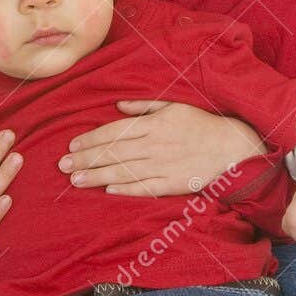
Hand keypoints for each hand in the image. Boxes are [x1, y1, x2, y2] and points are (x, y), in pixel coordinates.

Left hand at [57, 100, 264, 196]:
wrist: (232, 146)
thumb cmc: (201, 123)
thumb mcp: (174, 105)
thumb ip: (144, 106)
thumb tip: (117, 105)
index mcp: (154, 124)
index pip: (115, 131)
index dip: (91, 139)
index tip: (72, 145)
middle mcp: (155, 145)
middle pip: (114, 152)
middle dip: (86, 159)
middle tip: (62, 165)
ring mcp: (164, 165)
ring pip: (124, 171)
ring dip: (97, 176)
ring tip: (75, 180)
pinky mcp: (173, 183)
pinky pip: (145, 187)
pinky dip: (126, 189)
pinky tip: (107, 191)